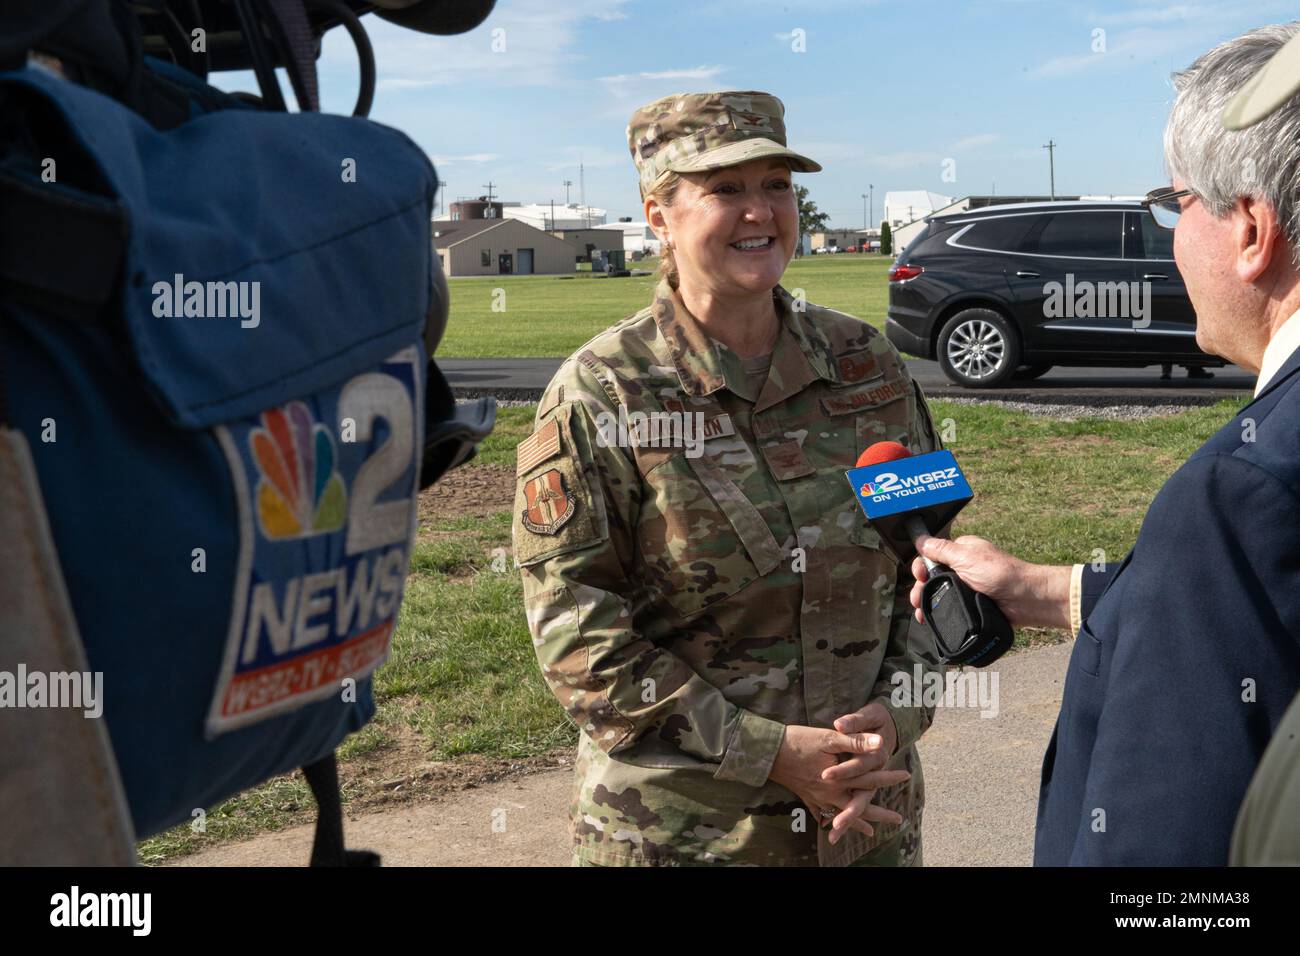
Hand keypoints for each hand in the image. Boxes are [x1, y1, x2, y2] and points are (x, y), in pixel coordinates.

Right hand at [768, 725, 909, 844]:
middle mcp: (830, 793)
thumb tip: (881, 744)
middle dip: (879, 813)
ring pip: (841, 814)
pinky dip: (829, 819)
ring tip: (871, 831)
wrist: (768, 752)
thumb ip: (856, 742)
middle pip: (860, 806)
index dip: (889, 777)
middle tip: (899, 820)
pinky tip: (831, 825)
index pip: (870, 779)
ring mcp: (817, 798)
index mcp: (839, 779)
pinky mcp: (805, 796)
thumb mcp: (829, 738)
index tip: (906, 775)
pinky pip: (821, 813)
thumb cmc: (799, 741)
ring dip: (857, 822)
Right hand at [909, 534, 1071, 629]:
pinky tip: (930, 621)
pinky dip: (939, 614)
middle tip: (917, 600)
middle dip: (922, 589)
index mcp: (962, 552)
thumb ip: (941, 550)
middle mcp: (963, 568)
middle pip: (933, 578)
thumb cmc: (1001, 574)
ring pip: (939, 594)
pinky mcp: (971, 604)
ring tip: (921, 614)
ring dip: (927, 603)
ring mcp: (967, 588)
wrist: (1025, 600)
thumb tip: (920, 539)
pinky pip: (950, 608)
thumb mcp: (967, 557)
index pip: (933, 556)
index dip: (922, 566)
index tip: (919, 576)